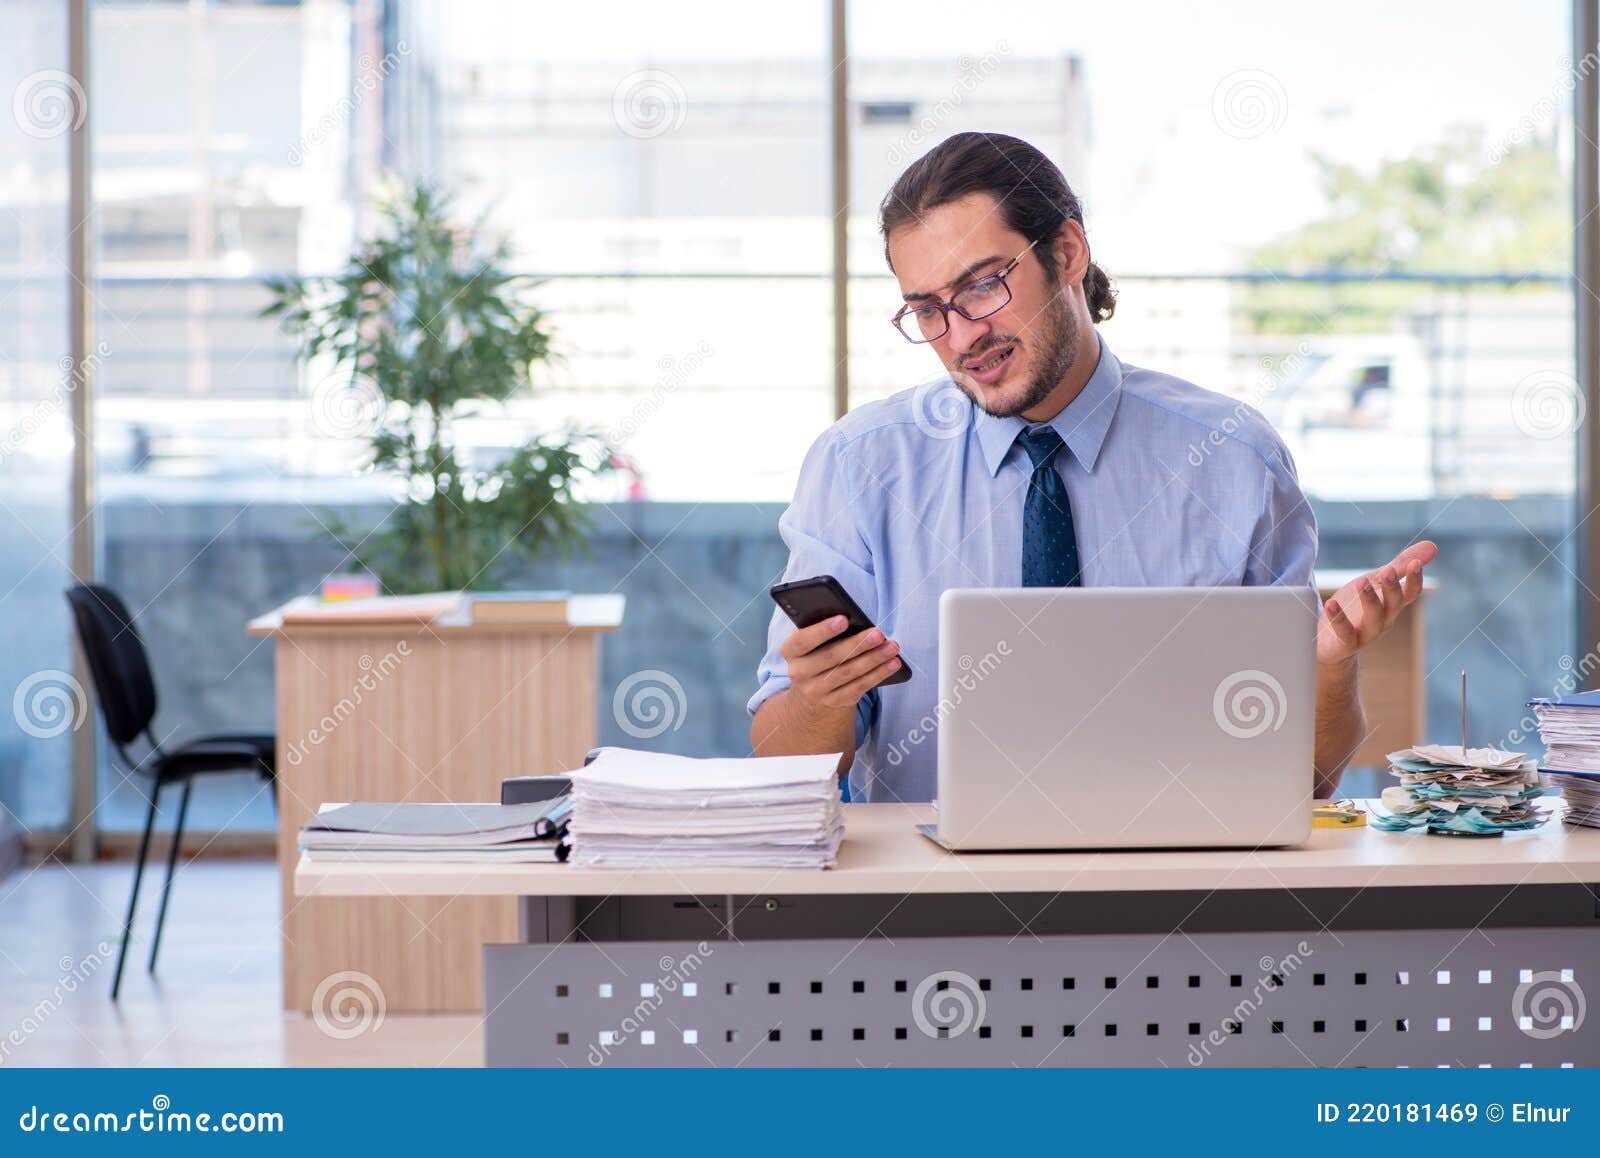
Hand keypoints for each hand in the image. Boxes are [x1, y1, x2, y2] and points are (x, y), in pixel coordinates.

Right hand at [780, 615, 902, 710]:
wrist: (812, 689)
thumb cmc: (817, 651)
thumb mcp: (812, 641)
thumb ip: (824, 630)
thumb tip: (854, 620)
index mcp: (790, 651)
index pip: (803, 640)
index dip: (822, 631)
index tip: (844, 619)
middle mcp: (799, 673)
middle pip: (831, 657)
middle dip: (857, 644)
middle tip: (878, 633)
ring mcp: (816, 691)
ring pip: (849, 673)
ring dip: (874, 659)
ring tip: (892, 646)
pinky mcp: (835, 701)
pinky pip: (859, 687)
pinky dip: (878, 674)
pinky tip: (893, 663)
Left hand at [1317, 541, 1437, 666]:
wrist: (1330, 643)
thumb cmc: (1355, 608)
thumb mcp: (1375, 583)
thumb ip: (1399, 566)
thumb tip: (1432, 545)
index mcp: (1392, 605)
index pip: (1410, 593)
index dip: (1414, 579)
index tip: (1415, 563)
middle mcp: (1384, 620)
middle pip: (1393, 604)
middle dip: (1392, 587)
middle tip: (1388, 571)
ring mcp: (1366, 634)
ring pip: (1374, 619)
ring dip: (1370, 600)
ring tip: (1362, 582)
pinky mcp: (1345, 644)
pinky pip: (1345, 633)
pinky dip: (1338, 618)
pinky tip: (1331, 604)